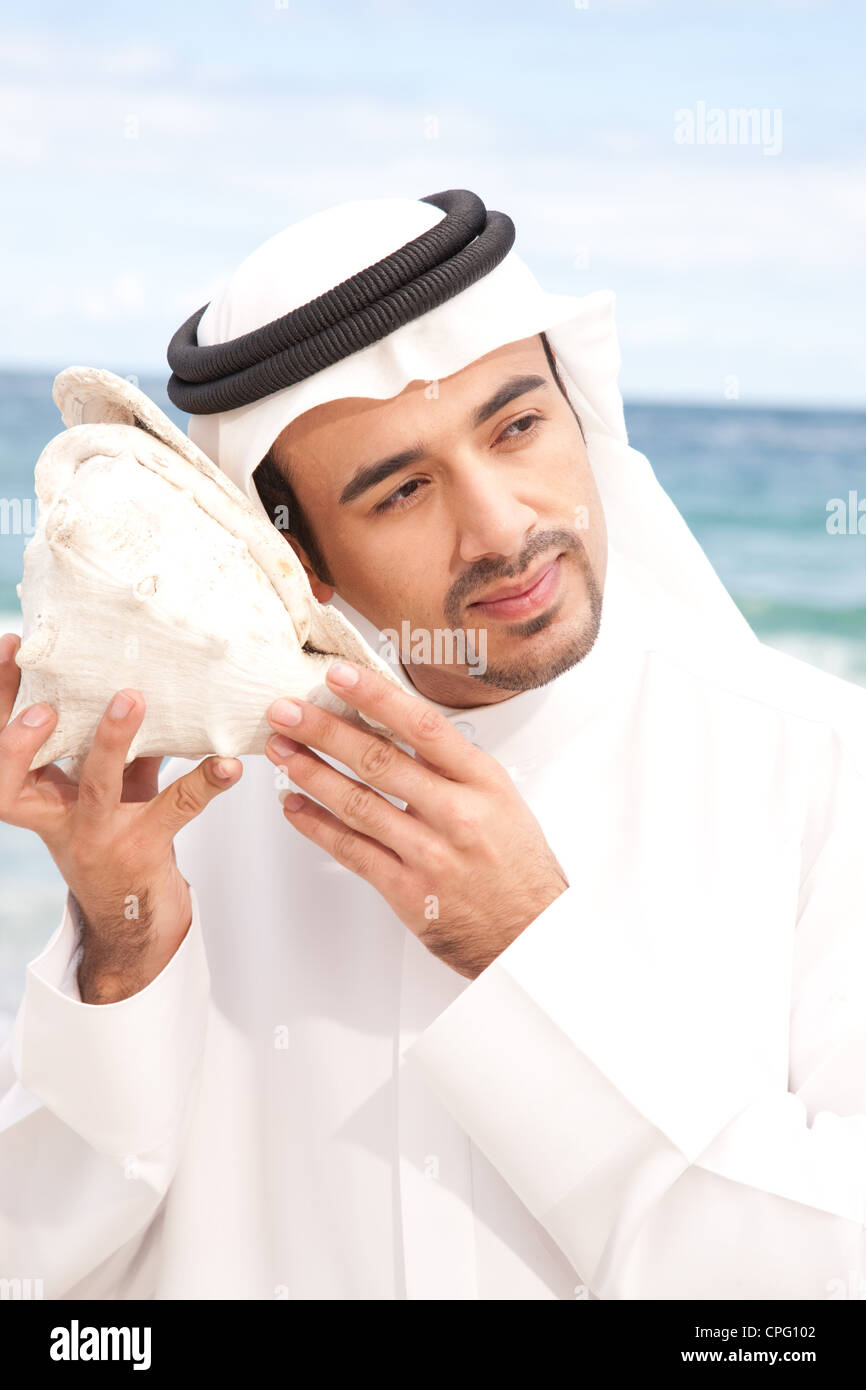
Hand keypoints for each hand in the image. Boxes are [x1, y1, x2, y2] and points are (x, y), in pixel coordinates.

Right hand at [0, 632, 241, 1001]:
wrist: (132, 917)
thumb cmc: (115, 836)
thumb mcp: (104, 787)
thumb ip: (117, 743)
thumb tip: (141, 673)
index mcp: (39, 795)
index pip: (0, 747)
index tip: (8, 647)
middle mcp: (58, 817)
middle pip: (20, 775)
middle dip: (23, 732)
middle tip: (44, 699)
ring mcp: (99, 834)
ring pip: (97, 786)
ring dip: (112, 741)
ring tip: (131, 699)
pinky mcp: (144, 848)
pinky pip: (176, 808)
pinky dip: (205, 781)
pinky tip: (228, 765)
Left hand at [265, 659, 568, 979]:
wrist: (531, 933)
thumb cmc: (516, 865)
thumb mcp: (501, 799)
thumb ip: (451, 767)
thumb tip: (396, 728)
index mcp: (483, 781)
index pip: (423, 726)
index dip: (376, 696)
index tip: (340, 675)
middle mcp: (457, 814)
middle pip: (379, 762)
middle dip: (324, 731)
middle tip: (288, 711)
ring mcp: (430, 854)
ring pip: (357, 804)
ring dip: (311, 774)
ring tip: (282, 751)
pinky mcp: (407, 891)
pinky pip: (352, 851)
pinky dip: (317, 826)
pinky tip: (294, 807)